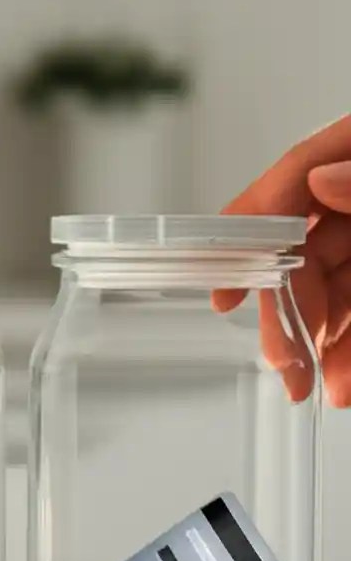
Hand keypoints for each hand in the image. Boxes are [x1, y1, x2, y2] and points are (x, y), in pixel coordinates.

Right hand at [212, 113, 350, 406]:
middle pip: (310, 245)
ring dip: (324, 343)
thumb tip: (320, 178)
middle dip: (290, 308)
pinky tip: (343, 382)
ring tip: (311, 386)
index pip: (296, 173)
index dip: (247, 226)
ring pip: (340, 289)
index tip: (222, 280)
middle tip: (278, 359)